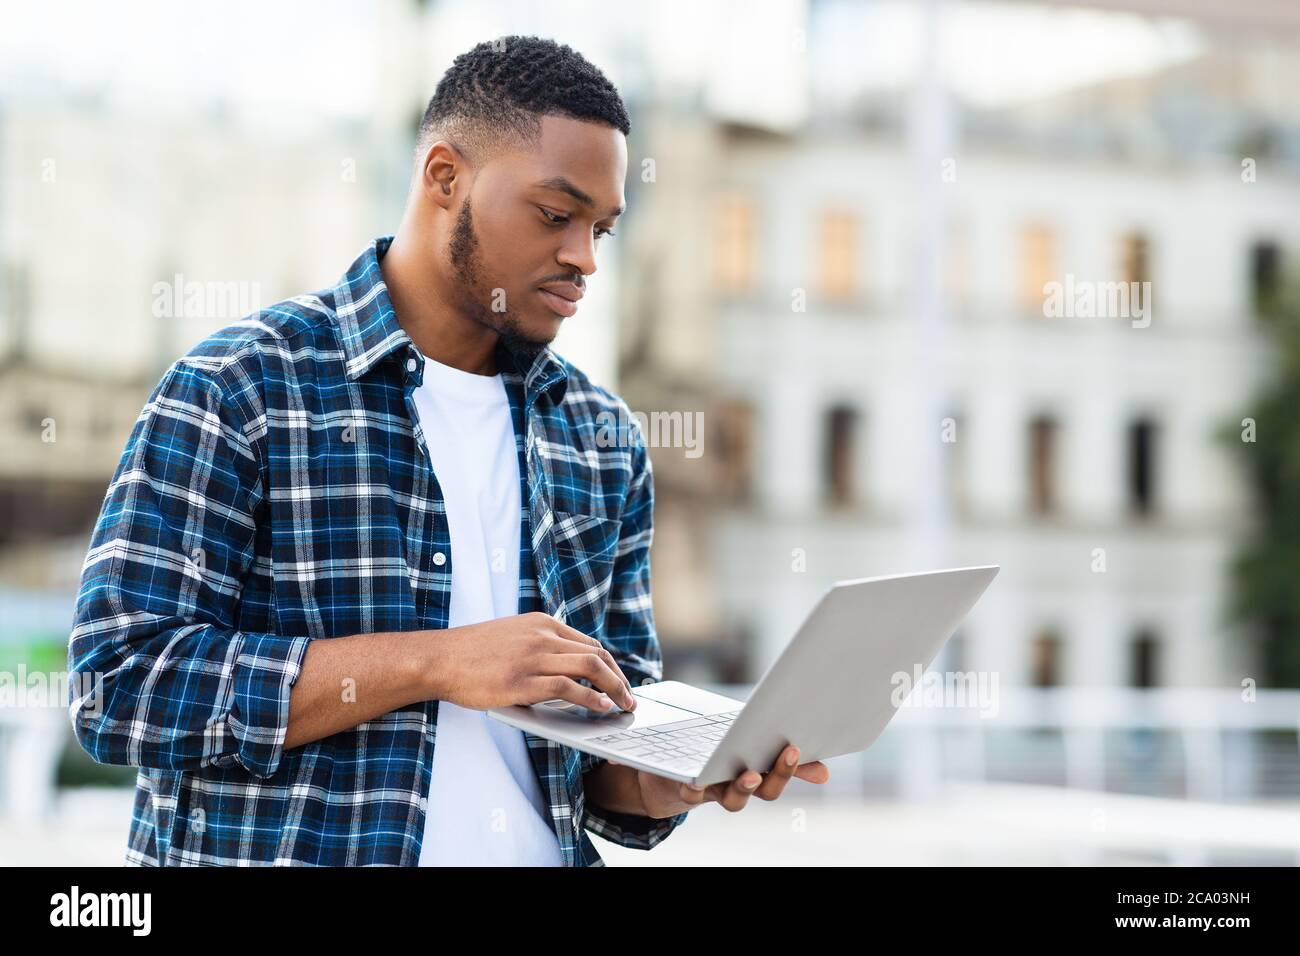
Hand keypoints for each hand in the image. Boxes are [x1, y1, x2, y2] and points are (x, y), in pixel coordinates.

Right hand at [428, 611, 638, 713]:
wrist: (439, 658)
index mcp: (542, 623)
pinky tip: (601, 707)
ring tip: (623, 706)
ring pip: (589, 667)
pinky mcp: (522, 680)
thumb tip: (568, 671)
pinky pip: (568, 687)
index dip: (610, 666)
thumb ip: (540, 646)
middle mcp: (542, 635)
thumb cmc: (472, 653)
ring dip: (613, 688)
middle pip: (597, 654)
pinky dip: (590, 698)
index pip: (589, 643)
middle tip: (629, 699)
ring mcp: (533, 656)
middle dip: (619, 678)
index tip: (619, 683)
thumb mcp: (513, 636)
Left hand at [620, 745, 829, 817]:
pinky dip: (694, 787)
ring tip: (750, 774)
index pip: (781, 775)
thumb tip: (825, 774)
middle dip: (779, 774)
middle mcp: (740, 787)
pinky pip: (692, 793)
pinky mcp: (688, 788)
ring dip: (744, 787)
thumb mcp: (749, 750)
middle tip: (790, 752)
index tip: (800, 746)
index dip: (794, 765)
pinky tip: (695, 777)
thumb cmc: (717, 758)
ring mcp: (716, 790)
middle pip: (765, 790)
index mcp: (758, 773)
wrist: (670, 776)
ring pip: (734, 799)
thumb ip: (783, 762)